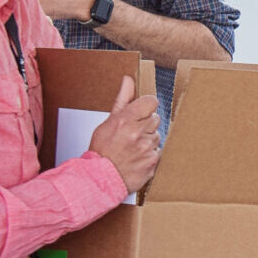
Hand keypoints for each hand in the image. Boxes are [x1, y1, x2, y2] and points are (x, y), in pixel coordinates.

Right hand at [88, 76, 161, 192]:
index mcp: (126, 120)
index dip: (146, 107)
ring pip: (157, 136)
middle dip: (145, 124)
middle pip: (155, 119)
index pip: (151, 102)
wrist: (100, 178)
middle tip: (131, 134)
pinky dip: (149, 154)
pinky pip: (158, 152)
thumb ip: (123, 99)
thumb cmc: (102, 151)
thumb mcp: (108, 121)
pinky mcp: (153, 162)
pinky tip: (137, 158)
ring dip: (148, 140)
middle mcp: (138, 133)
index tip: (140, 112)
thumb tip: (128, 80)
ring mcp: (147, 148)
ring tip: (132, 147)